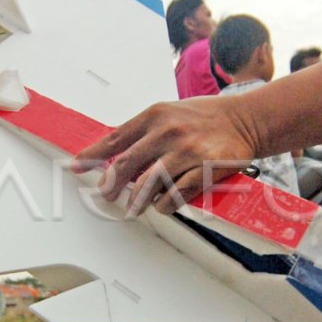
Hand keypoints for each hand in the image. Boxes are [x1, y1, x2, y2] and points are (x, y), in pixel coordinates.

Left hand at [72, 96, 258, 214]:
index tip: (75, 166)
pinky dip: (164, 205)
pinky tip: (163, 205)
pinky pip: (174, 196)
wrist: (245, 120)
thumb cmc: (203, 119)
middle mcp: (168, 131)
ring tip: (136, 206)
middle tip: (107, 196)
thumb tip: (112, 156)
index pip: (115, 138)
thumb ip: (142, 133)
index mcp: (155, 116)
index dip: (92, 155)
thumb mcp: (169, 114)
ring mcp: (186, 150)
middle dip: (111, 185)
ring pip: (148, 185)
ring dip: (137, 201)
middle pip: (125, 165)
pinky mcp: (204, 169)